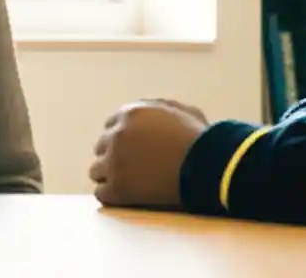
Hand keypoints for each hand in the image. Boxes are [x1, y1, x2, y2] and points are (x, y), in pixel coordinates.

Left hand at [89, 99, 208, 208]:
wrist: (208, 168)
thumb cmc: (201, 140)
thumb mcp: (183, 112)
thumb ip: (159, 108)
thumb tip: (148, 111)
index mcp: (131, 113)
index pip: (111, 125)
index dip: (123, 138)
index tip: (132, 149)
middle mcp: (117, 134)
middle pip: (101, 147)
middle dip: (114, 156)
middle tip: (131, 168)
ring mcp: (115, 162)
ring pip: (96, 170)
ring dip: (110, 176)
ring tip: (129, 184)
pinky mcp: (117, 188)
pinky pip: (101, 193)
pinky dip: (112, 196)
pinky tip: (127, 197)